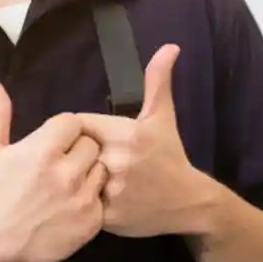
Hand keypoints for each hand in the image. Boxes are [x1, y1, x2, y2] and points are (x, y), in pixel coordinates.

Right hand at [0, 82, 107, 261]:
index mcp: (42, 151)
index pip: (74, 122)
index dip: (64, 130)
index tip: (53, 142)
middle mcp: (66, 172)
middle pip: (91, 143)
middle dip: (78, 149)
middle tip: (61, 163)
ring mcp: (82, 198)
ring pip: (101, 169)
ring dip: (88, 172)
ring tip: (68, 183)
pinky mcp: (92, 221)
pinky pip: (102, 197)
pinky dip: (90, 198)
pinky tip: (71, 204)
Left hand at [77, 44, 215, 236]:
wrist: (190, 203)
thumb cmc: (170, 156)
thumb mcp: (162, 117)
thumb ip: (157, 81)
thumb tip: (169, 46)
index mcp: (124, 134)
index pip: (77, 125)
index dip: (79, 131)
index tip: (90, 138)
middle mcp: (117, 160)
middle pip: (72, 150)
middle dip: (76, 153)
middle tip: (91, 160)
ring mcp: (112, 190)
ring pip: (73, 177)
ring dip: (76, 177)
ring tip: (89, 178)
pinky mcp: (107, 215)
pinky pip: (79, 203)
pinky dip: (81, 201)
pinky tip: (91, 198)